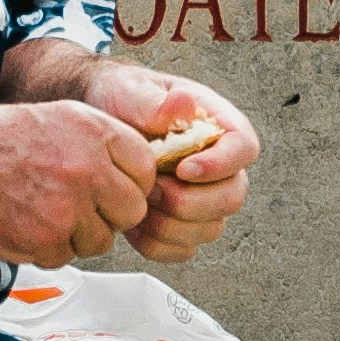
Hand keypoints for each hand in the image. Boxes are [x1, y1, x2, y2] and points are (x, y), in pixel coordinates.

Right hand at [0, 101, 156, 265]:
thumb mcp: (56, 120)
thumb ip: (100, 144)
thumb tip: (136, 173)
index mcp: (94, 130)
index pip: (145, 168)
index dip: (129, 182)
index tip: (112, 187)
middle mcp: (87, 167)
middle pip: (132, 210)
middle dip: (109, 214)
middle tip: (77, 205)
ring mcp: (69, 206)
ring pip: (102, 239)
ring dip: (77, 235)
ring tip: (42, 211)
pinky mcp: (48, 240)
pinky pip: (67, 257)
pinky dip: (47, 249)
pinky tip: (25, 224)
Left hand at [68, 64, 255, 266]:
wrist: (95, 122)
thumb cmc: (120, 99)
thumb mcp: (129, 90)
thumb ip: (154, 101)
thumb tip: (183, 104)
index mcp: (216, 123)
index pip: (244, 147)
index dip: (221, 165)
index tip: (184, 169)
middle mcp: (217, 164)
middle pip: (232, 197)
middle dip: (188, 201)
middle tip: (151, 187)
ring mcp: (202, 198)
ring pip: (210, 229)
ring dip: (170, 224)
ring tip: (140, 200)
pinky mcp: (181, 225)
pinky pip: (183, 250)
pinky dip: (156, 243)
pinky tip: (134, 223)